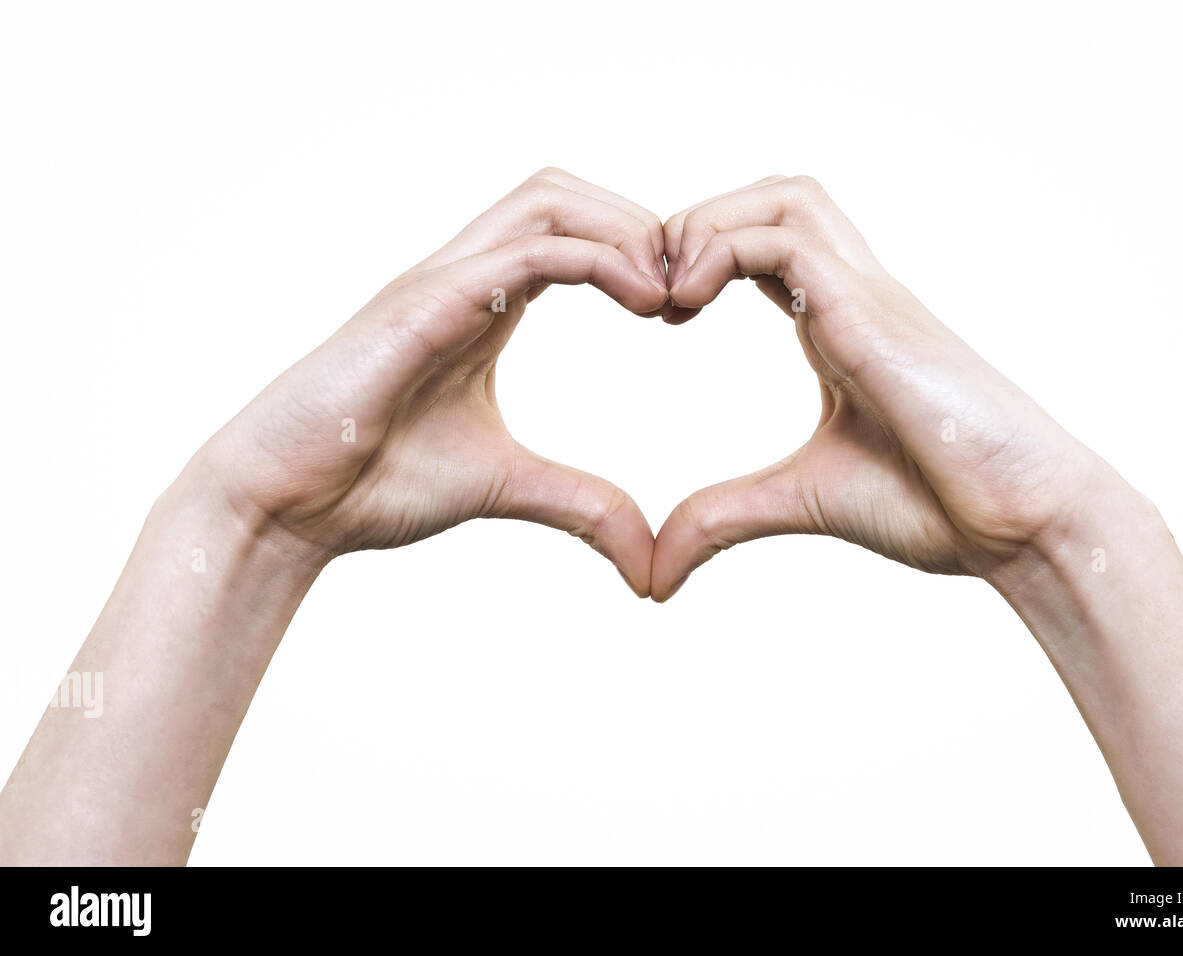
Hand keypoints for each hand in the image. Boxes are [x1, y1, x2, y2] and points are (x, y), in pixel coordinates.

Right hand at [198, 169, 668, 594]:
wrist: (283, 504)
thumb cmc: (372, 483)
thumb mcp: (507, 486)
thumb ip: (582, 506)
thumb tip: (649, 564)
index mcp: (484, 303)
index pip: (573, 232)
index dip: (638, 253)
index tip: (685, 312)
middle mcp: (463, 278)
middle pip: (565, 193)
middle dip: (640, 223)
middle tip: (688, 293)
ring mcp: (439, 284)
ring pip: (546, 200)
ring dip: (623, 230)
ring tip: (667, 297)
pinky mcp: (421, 306)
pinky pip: (522, 254)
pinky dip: (593, 261)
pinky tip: (638, 303)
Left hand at [651, 175, 1118, 599]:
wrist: (1025, 525)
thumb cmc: (937, 507)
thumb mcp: (801, 502)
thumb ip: (724, 518)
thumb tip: (654, 576)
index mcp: (840, 327)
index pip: (765, 248)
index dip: (700, 258)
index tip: (660, 315)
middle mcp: (855, 297)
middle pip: (776, 198)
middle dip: (699, 221)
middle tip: (653, 292)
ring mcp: (870, 298)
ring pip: (786, 197)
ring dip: (709, 224)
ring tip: (670, 294)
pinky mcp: (874, 314)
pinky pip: (788, 241)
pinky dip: (723, 251)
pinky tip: (689, 305)